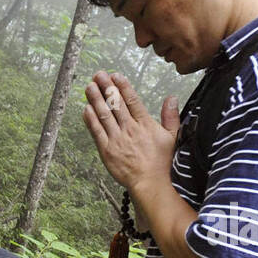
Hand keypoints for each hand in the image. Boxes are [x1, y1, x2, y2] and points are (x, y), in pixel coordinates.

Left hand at [82, 71, 179, 191]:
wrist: (149, 182)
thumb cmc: (160, 162)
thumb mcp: (172, 137)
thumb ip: (171, 116)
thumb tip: (171, 98)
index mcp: (144, 124)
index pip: (132, 100)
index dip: (122, 86)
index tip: (115, 75)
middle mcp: (129, 129)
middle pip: (116, 104)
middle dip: (106, 87)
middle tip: (98, 75)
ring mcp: (117, 139)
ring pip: (104, 115)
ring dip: (96, 99)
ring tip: (89, 87)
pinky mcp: (106, 150)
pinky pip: (97, 131)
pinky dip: (91, 119)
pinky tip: (86, 108)